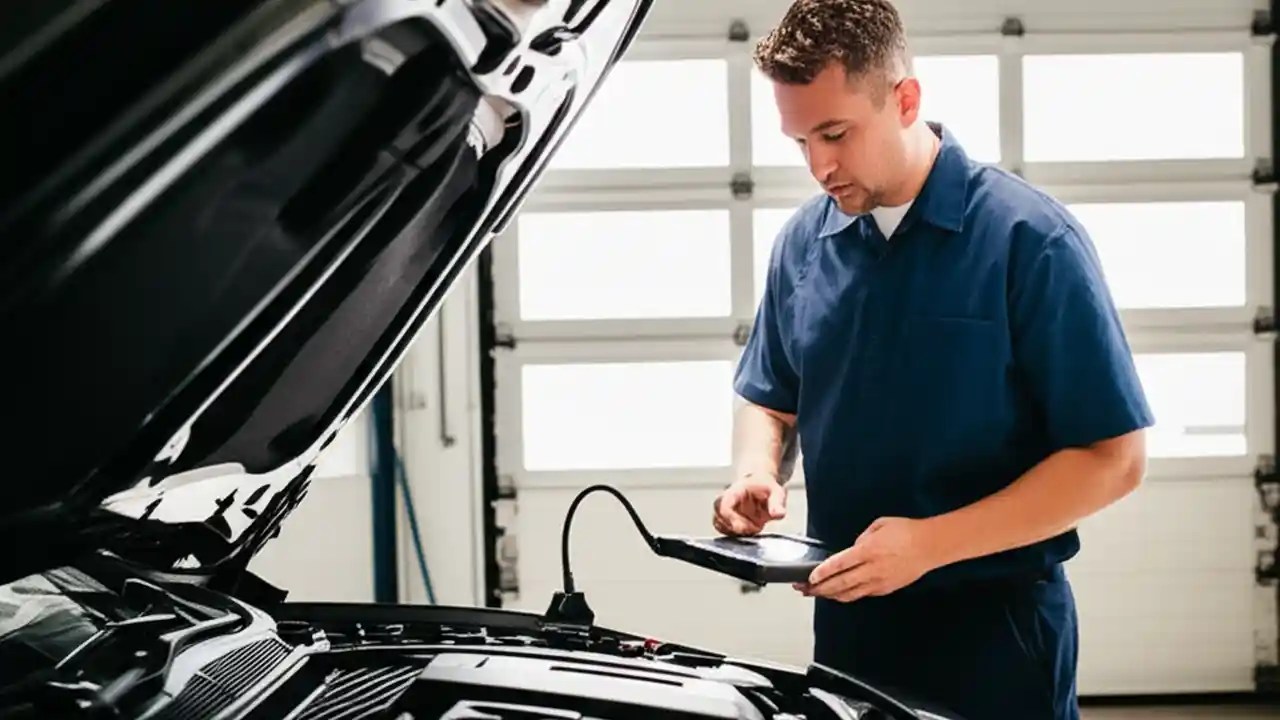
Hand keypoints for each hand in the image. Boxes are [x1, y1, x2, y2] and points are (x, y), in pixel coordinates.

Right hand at [712, 474, 785, 535]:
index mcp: (735, 491)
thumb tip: (778, 514)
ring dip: (735, 532)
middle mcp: (726, 500)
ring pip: (719, 525)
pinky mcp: (727, 520)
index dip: (732, 519)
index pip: (723, 505)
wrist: (761, 486)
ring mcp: (725, 510)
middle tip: (754, 529)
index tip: (748, 527)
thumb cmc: (766, 487)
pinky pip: (723, 530)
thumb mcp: (776, 492)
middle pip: (718, 516)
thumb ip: (777, 503)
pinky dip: (735, 534)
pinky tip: (749, 531)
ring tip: (753, 528)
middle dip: (735, 528)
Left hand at [795, 517, 938, 601]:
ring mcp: (879, 582)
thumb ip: (862, 538)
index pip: (838, 565)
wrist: (931, 546)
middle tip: (804, 590)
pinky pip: (862, 594)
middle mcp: (872, 569)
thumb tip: (852, 549)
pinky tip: (840, 594)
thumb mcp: (879, 525)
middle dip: (819, 589)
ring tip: (818, 594)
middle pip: (839, 584)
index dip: (821, 573)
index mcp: (868, 551)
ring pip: (850, 594)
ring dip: (831, 595)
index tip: (809, 577)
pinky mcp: (886, 589)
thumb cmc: (907, 532)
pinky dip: (848, 595)